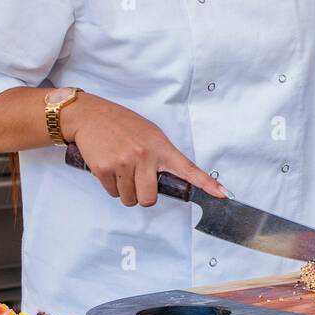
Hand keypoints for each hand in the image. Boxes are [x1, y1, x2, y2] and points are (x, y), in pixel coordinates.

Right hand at [61, 93, 227, 206]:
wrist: (91, 116)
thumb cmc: (123, 125)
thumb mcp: (151, 134)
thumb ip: (162, 156)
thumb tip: (171, 179)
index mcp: (161, 147)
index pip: (188, 168)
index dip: (207, 183)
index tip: (223, 194)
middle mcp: (144, 156)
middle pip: (149, 199)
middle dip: (143, 196)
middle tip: (137, 181)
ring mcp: (123, 163)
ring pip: (129, 199)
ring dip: (125, 191)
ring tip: (121, 170)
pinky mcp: (104, 169)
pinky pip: (112, 193)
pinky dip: (111, 186)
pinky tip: (109, 167)